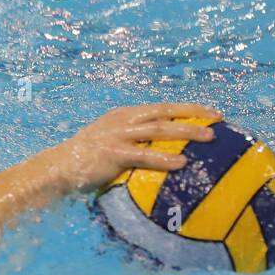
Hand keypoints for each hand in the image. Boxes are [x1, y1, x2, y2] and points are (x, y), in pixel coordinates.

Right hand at [50, 103, 223, 192]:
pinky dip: (164, 158)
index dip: (188, 108)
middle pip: (164, 113)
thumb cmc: (85, 160)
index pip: (162, 107)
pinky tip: (181, 163)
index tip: (211, 112)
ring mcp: (117, 135)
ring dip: (186, 131)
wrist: (57, 167)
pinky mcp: (112, 153)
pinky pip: (143, 155)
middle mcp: (122, 120)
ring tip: (207, 137)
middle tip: (218, 120)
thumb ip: (133, 143)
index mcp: (123, 115)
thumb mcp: (110, 142)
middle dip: (193, 114)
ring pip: (159, 129)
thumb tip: (162, 154)